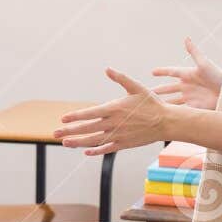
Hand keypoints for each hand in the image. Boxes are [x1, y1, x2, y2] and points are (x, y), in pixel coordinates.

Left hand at [54, 69, 173, 155]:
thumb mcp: (136, 87)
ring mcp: (118, 135)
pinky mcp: (124, 144)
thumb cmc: (152, 103)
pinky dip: (96, 151)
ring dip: (78, 142)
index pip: (89, 113)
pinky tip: (86, 152)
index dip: (75, 116)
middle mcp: (113, 123)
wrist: (167, 122)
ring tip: (65, 143)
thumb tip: (107, 68)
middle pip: (87, 128)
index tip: (63, 118)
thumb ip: (120, 78)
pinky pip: (106, 149)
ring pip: (94, 141)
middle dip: (70, 131)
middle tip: (55, 134)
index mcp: (114, 109)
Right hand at [151, 37, 221, 110]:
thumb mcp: (204, 64)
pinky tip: (164, 114)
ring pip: (171, 100)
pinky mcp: (193, 107)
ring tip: (152, 106)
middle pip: (168, 88)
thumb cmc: (218, 77)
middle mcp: (187, 86)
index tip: (152, 72)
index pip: (171, 72)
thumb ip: (194, 52)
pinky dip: (171, 111)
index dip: (162, 71)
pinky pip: (179, 109)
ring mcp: (189, 97)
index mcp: (188, 74)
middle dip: (157, 90)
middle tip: (146, 92)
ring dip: (162, 102)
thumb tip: (186, 38)